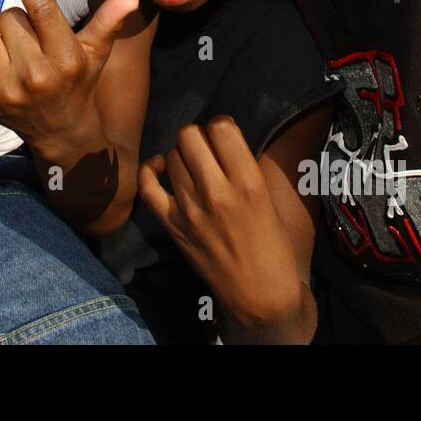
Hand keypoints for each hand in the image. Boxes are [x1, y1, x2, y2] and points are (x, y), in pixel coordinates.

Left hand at [0, 0, 137, 155]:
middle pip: (10, 19)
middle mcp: (35, 75)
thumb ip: (108, 22)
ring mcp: (6, 90)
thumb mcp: (97, 54)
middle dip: (15, 15)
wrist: (64, 135)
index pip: (41, 9)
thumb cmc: (80, 84)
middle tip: (23, 26)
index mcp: (65, 57)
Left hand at [138, 116, 309, 341]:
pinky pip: (147, 186)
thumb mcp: (268, 199)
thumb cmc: (272, 247)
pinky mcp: (173, 226)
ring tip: (193, 165)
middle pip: (189, 136)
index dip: (222, 125)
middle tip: (207, 150)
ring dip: (182, 155)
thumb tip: (220, 141)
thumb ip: (243, 168)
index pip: (222, 128)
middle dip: (198, 136)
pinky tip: (160, 166)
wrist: (260, 294)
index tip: (224, 135)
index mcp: (249, 183)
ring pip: (171, 156)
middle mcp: (217, 192)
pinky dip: (150, 170)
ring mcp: (191, 210)